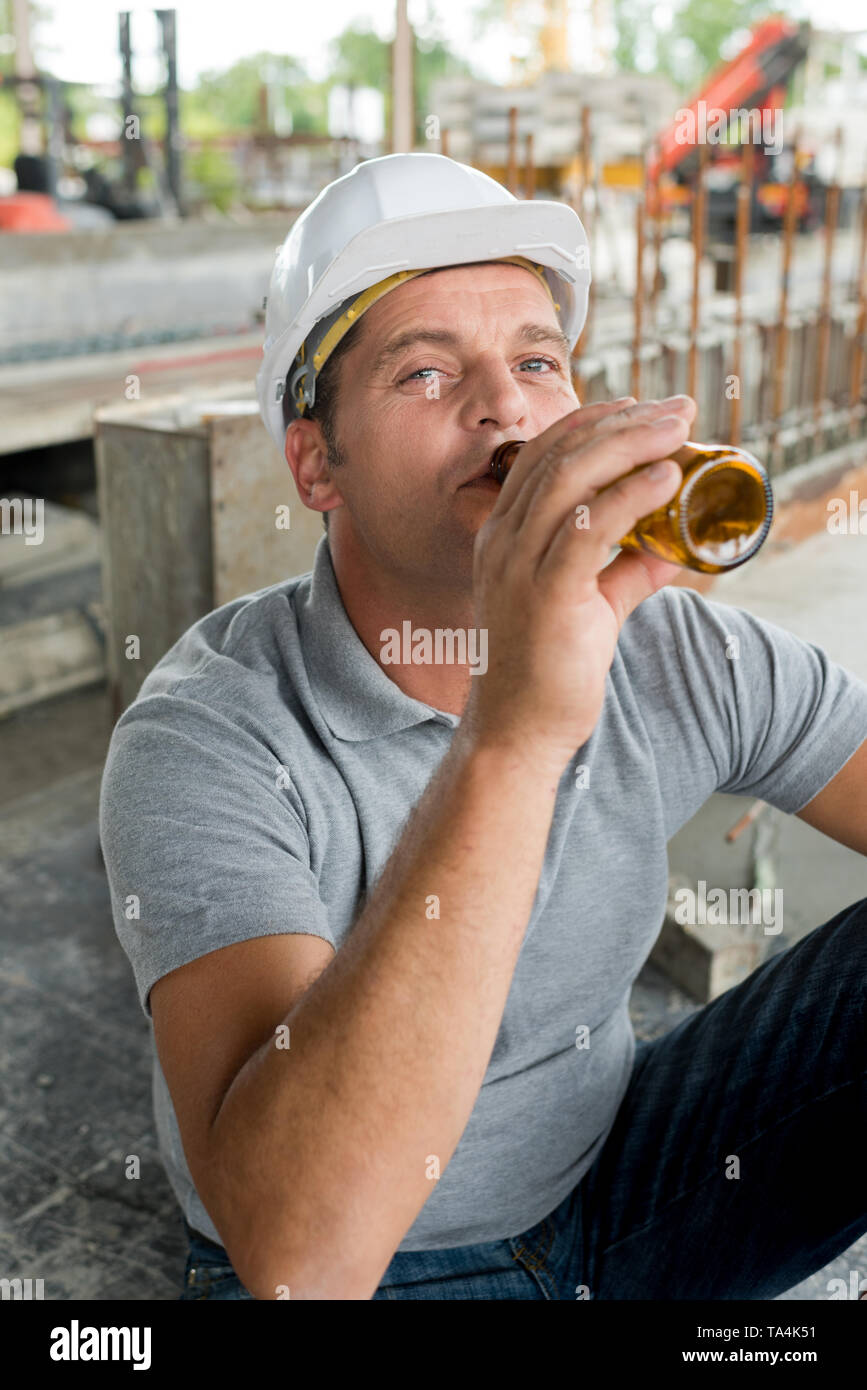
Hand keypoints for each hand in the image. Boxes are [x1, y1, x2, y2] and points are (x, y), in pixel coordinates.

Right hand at [460, 394, 696, 774]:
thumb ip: (626, 572)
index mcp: (504, 535)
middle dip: (623, 421)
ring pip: (571, 479)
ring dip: (631, 445)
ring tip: (678, 429)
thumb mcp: (592, 608)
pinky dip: (628, 496)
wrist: (517, 733)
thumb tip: (673, 550)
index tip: (642, 406)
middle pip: (561, 454)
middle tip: (678, 408)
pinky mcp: (544, 595)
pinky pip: (587, 529)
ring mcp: (517, 566)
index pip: (544, 455)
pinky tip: (665, 478)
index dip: (593, 421)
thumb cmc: (547, 672)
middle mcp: (503, 540)